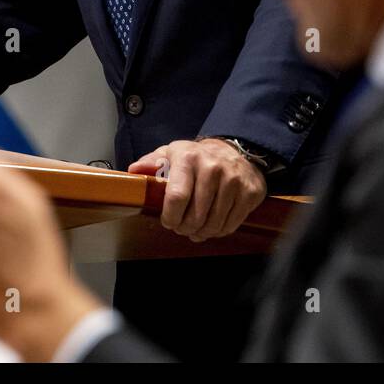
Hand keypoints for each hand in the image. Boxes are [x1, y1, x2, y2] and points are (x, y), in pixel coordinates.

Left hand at [127, 138, 267, 241]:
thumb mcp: (171, 154)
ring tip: (196, 228)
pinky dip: (219, 231)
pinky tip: (212, 225)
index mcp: (188, 158)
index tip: (169, 221)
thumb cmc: (196, 158)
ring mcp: (234, 180)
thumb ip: (151, 163)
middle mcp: (213, 167)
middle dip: (185, 228)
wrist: (234, 151)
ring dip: (202, 232)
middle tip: (182, 227)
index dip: (170, 217)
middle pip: (195, 216)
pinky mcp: (249, 192)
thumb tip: (133, 171)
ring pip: (213, 224)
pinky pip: (230, 225)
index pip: (176, 197)